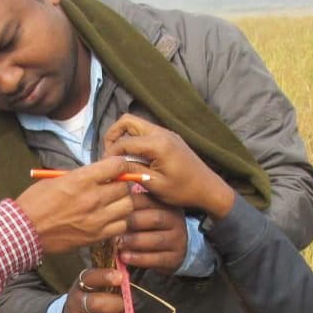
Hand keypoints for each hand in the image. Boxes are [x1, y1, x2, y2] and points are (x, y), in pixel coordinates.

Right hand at [15, 157, 133, 253]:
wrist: (25, 230)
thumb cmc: (36, 202)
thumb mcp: (56, 179)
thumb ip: (81, 176)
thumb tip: (100, 174)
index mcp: (81, 180)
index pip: (117, 166)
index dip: (120, 164)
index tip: (117, 167)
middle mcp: (93, 198)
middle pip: (124, 187)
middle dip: (121, 184)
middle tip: (113, 186)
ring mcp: (97, 219)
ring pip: (128, 207)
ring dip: (123, 202)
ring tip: (114, 202)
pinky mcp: (96, 236)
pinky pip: (121, 226)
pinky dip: (120, 221)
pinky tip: (111, 218)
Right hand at [62, 267, 125, 312]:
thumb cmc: (93, 300)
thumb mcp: (97, 286)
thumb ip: (112, 280)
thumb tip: (129, 277)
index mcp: (80, 286)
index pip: (89, 278)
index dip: (105, 277)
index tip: (120, 278)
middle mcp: (75, 303)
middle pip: (95, 303)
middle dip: (117, 304)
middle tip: (126, 306)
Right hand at [103, 115, 235, 218]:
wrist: (208, 189)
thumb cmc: (183, 190)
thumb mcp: (154, 184)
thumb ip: (132, 172)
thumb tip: (112, 167)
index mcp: (158, 143)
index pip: (124, 142)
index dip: (109, 154)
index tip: (103, 168)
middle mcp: (161, 132)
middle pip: (127, 122)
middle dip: (113, 136)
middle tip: (108, 156)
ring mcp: (166, 133)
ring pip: (135, 125)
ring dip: (123, 137)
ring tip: (118, 158)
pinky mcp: (169, 137)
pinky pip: (145, 132)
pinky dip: (134, 140)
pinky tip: (132, 158)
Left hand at [117, 192, 186, 273]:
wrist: (176, 247)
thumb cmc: (151, 227)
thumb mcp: (145, 212)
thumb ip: (130, 206)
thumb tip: (106, 200)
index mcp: (164, 203)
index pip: (147, 200)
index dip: (127, 203)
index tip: (109, 208)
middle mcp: (174, 220)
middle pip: (154, 219)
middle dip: (132, 223)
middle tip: (113, 228)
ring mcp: (177, 239)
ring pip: (156, 240)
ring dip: (134, 242)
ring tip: (118, 244)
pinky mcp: (175, 258)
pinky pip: (157, 259)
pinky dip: (139, 259)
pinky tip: (124, 257)